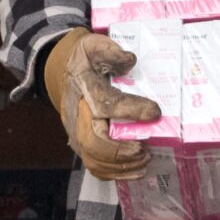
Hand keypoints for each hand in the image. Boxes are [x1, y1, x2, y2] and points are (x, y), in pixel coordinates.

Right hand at [45, 29, 161, 181]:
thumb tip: (130, 60)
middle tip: (145, 148)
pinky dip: (116, 173)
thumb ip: (110, 51)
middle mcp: (78, 114)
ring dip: (122, 165)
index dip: (132, 110)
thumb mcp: (94, 45)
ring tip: (145, 159)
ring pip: (94, 159)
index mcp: (84, 88)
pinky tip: (136, 169)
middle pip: (94, 142)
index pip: (106, 104)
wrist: (65, 72)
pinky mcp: (82, 144)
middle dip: (122, 151)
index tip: (155, 111)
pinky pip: (95, 166)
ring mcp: (77, 133)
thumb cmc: (85, 60)